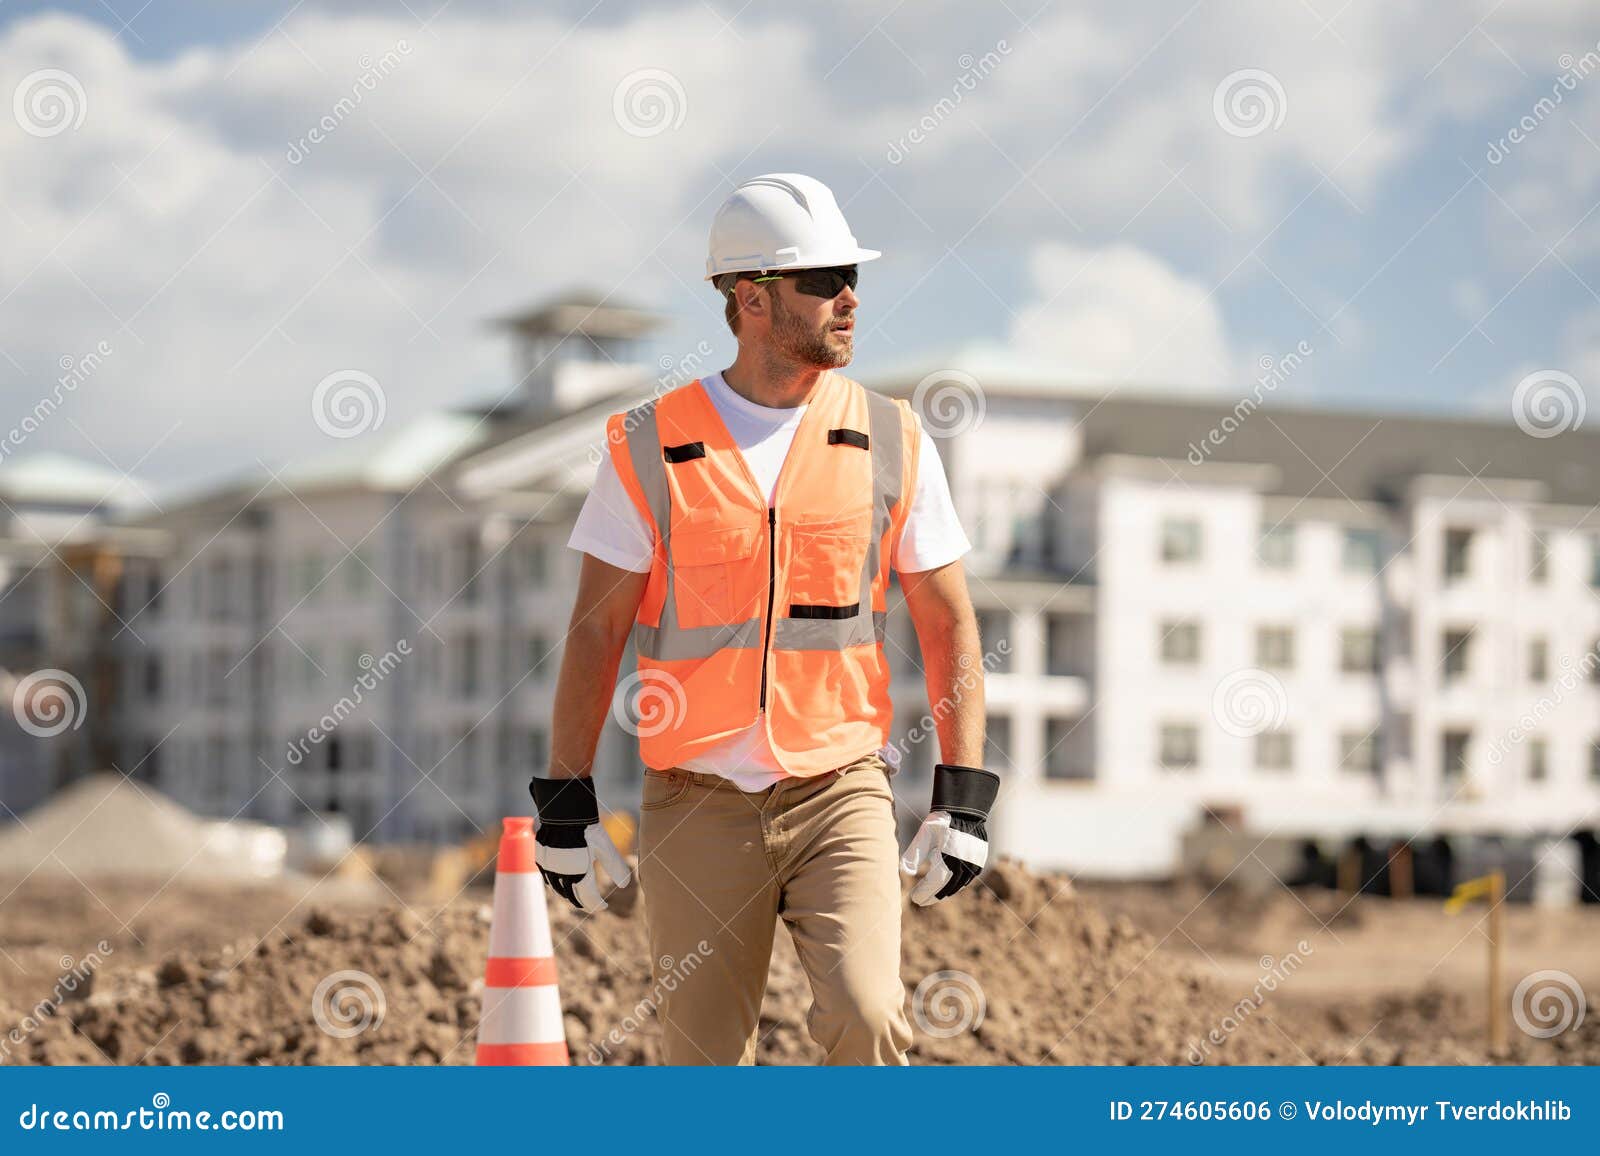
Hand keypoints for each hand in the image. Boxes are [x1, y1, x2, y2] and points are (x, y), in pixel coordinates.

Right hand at [528, 776, 631, 911]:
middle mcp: (561, 875)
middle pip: (571, 896)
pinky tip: (560, 880)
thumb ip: (616, 867)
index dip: (597, 905)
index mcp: (579, 874)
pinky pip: (547, 877)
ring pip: (557, 889)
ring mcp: (549, 868)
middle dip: (582, 902)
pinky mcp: (540, 859)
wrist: (564, 811)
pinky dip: (555, 883)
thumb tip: (626, 885)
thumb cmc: (588, 829)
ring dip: (567, 894)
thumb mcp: (605, 847)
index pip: (589, 898)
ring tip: (576, 895)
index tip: (605, 907)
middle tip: (590, 903)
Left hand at [900, 763, 998, 905]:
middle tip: (921, 901)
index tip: (914, 899)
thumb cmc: (941, 821)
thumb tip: (903, 872)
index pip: (934, 883)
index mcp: (947, 857)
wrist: (964, 808)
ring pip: (959, 884)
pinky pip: (968, 878)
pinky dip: (958, 884)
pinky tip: (951, 886)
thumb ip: (913, 854)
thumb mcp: (924, 835)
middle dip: (933, 896)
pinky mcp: (979, 859)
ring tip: (934, 896)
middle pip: (947, 887)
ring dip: (946, 892)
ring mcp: (973, 862)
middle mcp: (962, 863)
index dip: (924, 892)